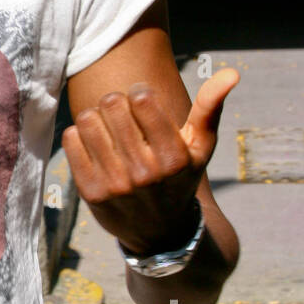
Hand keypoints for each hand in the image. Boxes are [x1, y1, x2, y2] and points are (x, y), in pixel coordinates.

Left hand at [62, 68, 239, 255]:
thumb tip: (232, 72)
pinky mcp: (90, 192)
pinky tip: (95, 146)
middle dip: (116, 102)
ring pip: (88, 118)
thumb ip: (211, 107)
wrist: (158, 232)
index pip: (143, 99)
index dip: (140, 92)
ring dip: (96, 117)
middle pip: (112, 104)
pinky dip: (80, 136)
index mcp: (174, 158)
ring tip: (108, 129)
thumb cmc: (180, 176)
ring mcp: (115, 184)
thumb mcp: (200, 147)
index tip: (142, 101)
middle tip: (122, 114)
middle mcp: (145, 173)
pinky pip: (71, 140)